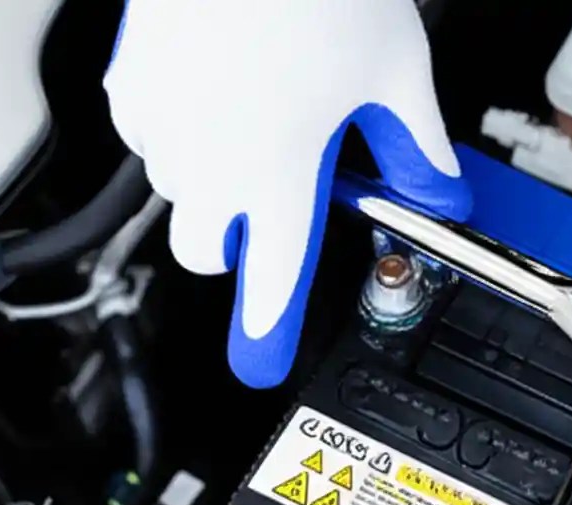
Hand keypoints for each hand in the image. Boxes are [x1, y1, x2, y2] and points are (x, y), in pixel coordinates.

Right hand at [103, 0, 470, 386]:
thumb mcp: (398, 74)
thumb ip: (420, 149)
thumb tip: (441, 190)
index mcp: (278, 172)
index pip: (273, 278)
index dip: (269, 330)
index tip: (262, 363)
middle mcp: (209, 158)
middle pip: (205, 252)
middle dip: (239, 248)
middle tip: (277, 210)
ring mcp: (161, 122)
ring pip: (175, 193)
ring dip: (211, 186)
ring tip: (260, 127)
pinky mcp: (130, 82)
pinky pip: (147, 138)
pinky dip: (178, 135)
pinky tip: (219, 94)